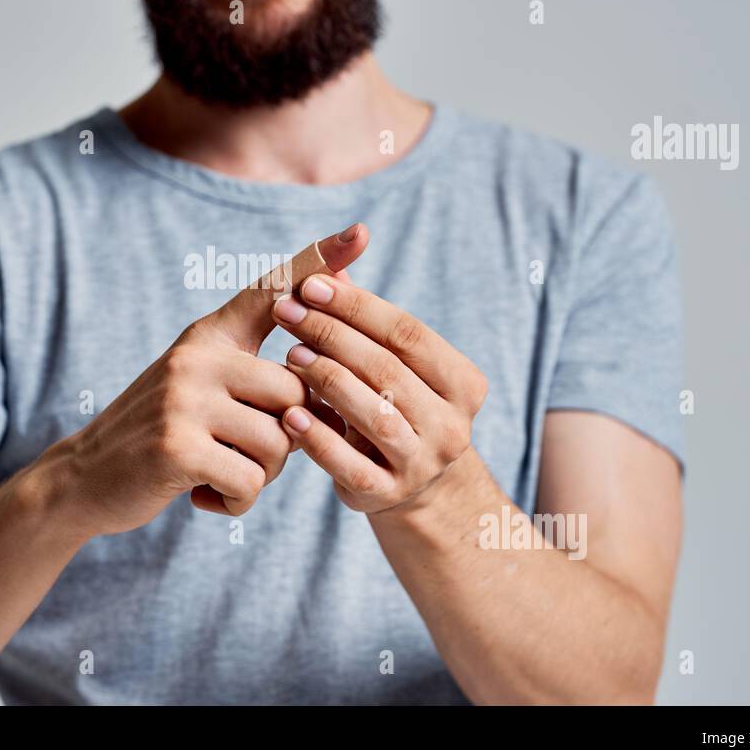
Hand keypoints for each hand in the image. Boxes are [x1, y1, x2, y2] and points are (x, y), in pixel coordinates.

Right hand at [43, 227, 368, 537]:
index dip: (319, 260)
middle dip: (288, 437)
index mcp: (208, 335)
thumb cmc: (163, 433)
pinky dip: (237, 502)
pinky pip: (250, 481)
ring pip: (280, 442)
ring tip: (223, 472)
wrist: (85, 478)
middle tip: (246, 453)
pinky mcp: (177, 447)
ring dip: (262, 474)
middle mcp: (196, 355)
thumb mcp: (201, 382)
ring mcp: (183, 399)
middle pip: (297, 392)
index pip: (273, 290)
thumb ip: (253, 363)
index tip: (361, 230)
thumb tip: (320, 354)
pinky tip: (204, 496)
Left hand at [270, 245, 488, 515]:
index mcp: (463, 382)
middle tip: (286, 311)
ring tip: (289, 354)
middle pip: (388, 370)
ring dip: (329, 381)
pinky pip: (350, 465)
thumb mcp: (390, 362)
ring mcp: (422, 464)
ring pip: (375, 417)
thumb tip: (334, 255)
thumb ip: (364, 317)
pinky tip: (289, 414)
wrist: (408, 484)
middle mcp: (452, 425)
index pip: (407, 333)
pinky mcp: (387, 494)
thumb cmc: (393, 404)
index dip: (357, 306)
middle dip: (333, 335)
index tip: (309, 283)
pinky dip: (318, 439)